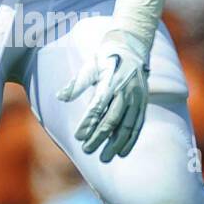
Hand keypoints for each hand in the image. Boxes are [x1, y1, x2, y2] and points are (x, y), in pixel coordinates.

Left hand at [57, 29, 149, 162]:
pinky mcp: (143, 102)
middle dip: (100, 137)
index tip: (78, 137)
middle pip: (112, 119)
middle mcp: (125, 90)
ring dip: (116, 143)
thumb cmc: (105, 57)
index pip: (98, 106)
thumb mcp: (90, 65)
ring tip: (105, 157)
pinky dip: (131, 139)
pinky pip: (138, 124)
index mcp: (110, 81)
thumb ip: (77, 83)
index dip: (88, 123)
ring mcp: (136, 97)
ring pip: (127, 125)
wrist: (132, 45)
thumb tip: (60, 96)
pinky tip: (123, 152)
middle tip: (87, 150)